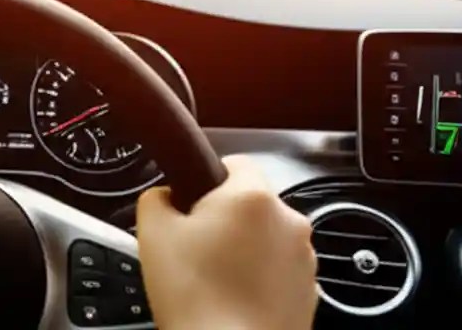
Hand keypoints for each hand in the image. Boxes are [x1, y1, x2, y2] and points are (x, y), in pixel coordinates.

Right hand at [135, 155, 316, 329]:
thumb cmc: (197, 299)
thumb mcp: (153, 234)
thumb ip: (156, 198)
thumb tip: (164, 196)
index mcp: (252, 197)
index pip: (233, 162)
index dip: (206, 181)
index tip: (191, 207)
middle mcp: (288, 221)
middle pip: (251, 203)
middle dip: (224, 219)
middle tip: (194, 246)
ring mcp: (304, 258)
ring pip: (266, 238)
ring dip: (244, 249)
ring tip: (213, 278)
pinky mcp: (308, 290)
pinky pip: (279, 270)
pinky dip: (259, 278)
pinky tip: (233, 297)